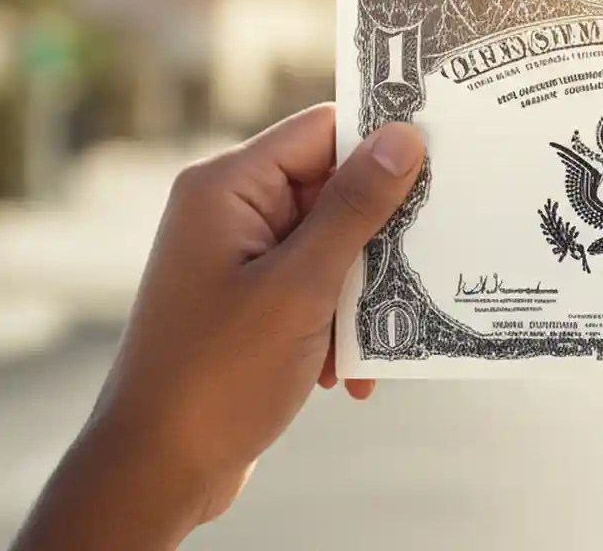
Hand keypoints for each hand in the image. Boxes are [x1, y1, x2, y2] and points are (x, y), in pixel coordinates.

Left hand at [13, 104, 425, 548]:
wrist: (159, 469)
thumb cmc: (218, 375)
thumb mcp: (300, 287)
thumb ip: (354, 208)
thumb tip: (404, 138)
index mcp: (227, 187)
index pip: (322, 131)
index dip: (380, 142)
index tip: (443, 159)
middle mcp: (230, 211)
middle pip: (333, 189)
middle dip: (377, 236)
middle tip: (427, 260)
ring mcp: (239, 256)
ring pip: (333, 245)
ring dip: (361, 292)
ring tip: (371, 340)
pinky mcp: (252, 299)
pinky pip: (316, 286)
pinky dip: (339, 323)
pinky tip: (348, 372)